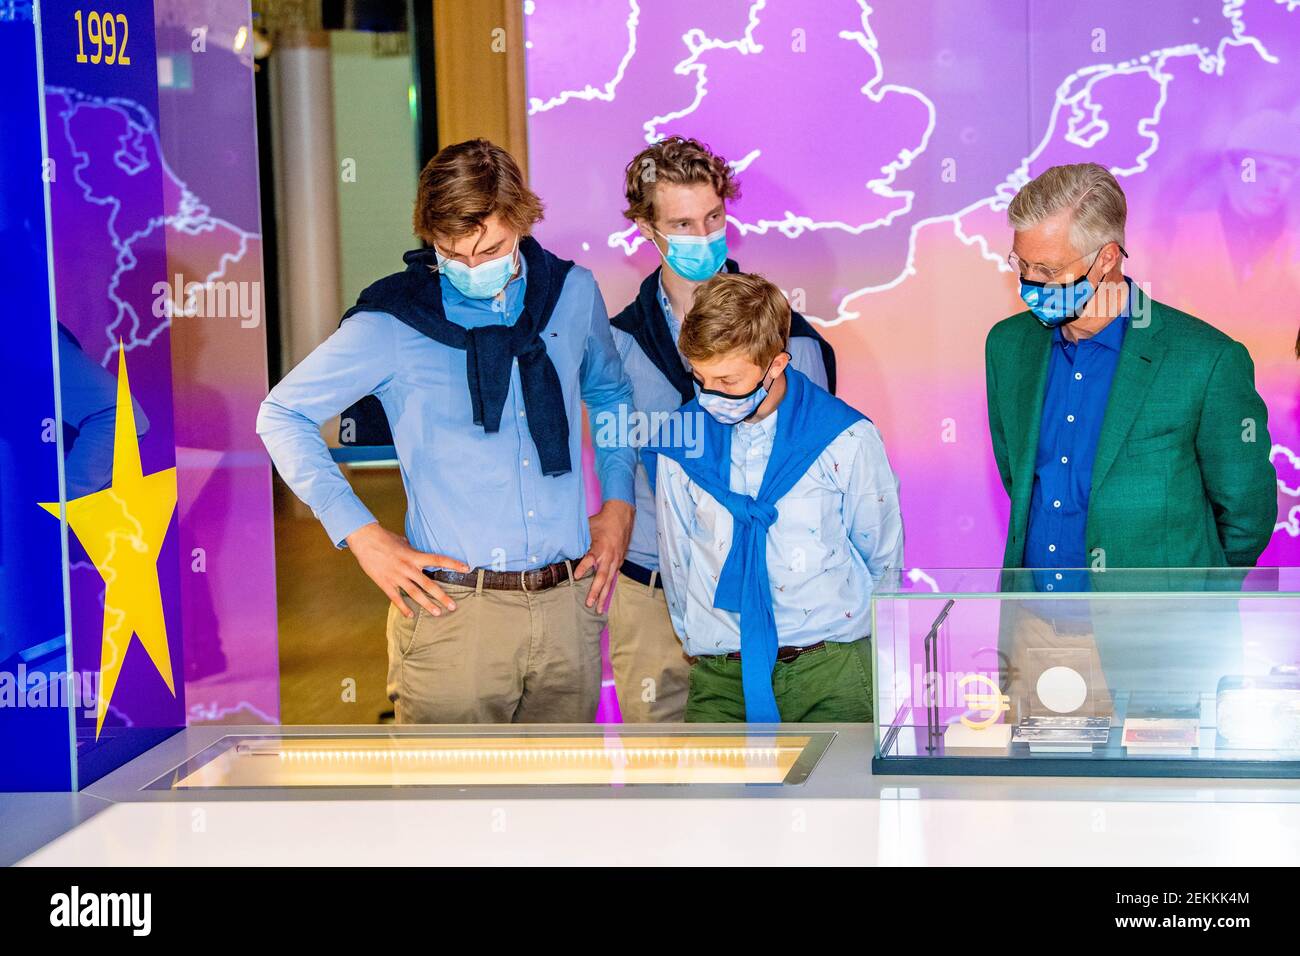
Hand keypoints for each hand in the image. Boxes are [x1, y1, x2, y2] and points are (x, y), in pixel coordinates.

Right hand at [345, 522, 469, 617]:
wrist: (365, 540)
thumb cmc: (385, 538)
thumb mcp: (404, 542)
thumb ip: (414, 551)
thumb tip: (420, 553)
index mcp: (415, 556)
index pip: (438, 560)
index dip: (453, 564)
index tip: (467, 568)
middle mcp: (408, 567)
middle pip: (429, 584)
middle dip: (442, 596)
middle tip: (453, 606)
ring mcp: (397, 576)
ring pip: (415, 593)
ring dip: (427, 604)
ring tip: (437, 613)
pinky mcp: (385, 583)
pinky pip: (396, 598)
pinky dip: (404, 607)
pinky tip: (411, 615)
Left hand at [574, 499, 633, 608]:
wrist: (621, 516)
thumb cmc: (602, 521)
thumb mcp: (588, 528)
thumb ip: (580, 540)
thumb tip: (564, 547)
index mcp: (600, 546)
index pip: (591, 559)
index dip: (584, 567)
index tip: (576, 577)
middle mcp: (609, 556)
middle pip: (602, 577)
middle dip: (596, 592)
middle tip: (589, 603)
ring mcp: (616, 560)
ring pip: (609, 581)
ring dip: (604, 596)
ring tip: (599, 609)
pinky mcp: (619, 562)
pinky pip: (613, 578)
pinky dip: (609, 588)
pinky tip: (605, 599)